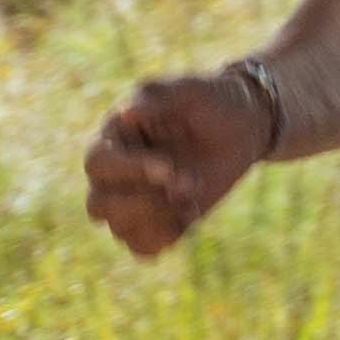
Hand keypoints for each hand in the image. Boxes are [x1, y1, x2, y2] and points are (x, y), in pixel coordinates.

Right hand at [84, 64, 276, 258]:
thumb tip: (125, 113)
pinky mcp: (157, 222)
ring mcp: (134, 200)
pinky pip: (142, 249)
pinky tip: (191, 215)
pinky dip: (166, 238)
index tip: (169, 169)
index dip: (130, 171)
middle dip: (146, 202)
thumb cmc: (212, 101)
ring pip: (120, 230)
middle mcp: (116, 173)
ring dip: (160, 220)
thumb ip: (159, 96)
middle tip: (188, 182)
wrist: (242, 126)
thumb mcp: (191, 90)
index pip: (98, 163)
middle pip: (99, 205)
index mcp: (114, 137)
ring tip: (192, 198)